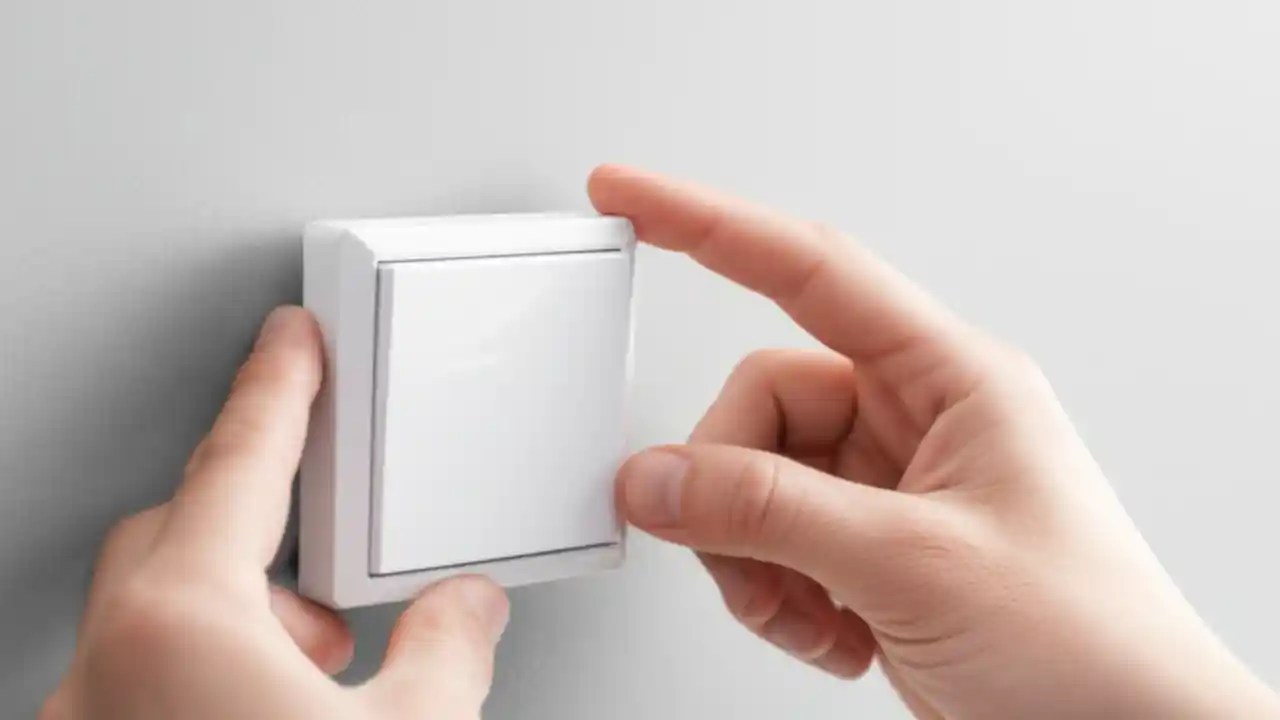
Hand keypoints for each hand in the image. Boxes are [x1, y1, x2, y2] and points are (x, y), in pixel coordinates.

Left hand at [42, 307, 508, 719]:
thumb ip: (446, 649)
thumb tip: (466, 610)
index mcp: (178, 630)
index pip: (239, 467)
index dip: (278, 389)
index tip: (292, 341)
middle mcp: (108, 673)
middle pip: (174, 534)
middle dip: (257, 512)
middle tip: (324, 511)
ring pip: (150, 614)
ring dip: (237, 608)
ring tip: (319, 648)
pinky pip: (139, 678)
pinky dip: (205, 665)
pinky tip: (272, 699)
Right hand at [591, 165, 1279, 718]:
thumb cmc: (1089, 646)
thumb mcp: (914, 563)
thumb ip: (769, 510)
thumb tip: (657, 477)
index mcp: (952, 380)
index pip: (810, 273)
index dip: (707, 223)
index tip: (631, 197)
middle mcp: (917, 422)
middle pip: (763, 406)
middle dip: (734, 491)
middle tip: (746, 557)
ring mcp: (889, 488)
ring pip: (755, 482)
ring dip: (753, 559)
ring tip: (804, 614)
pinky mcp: (868, 548)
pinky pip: (772, 539)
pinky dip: (774, 593)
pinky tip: (828, 632)